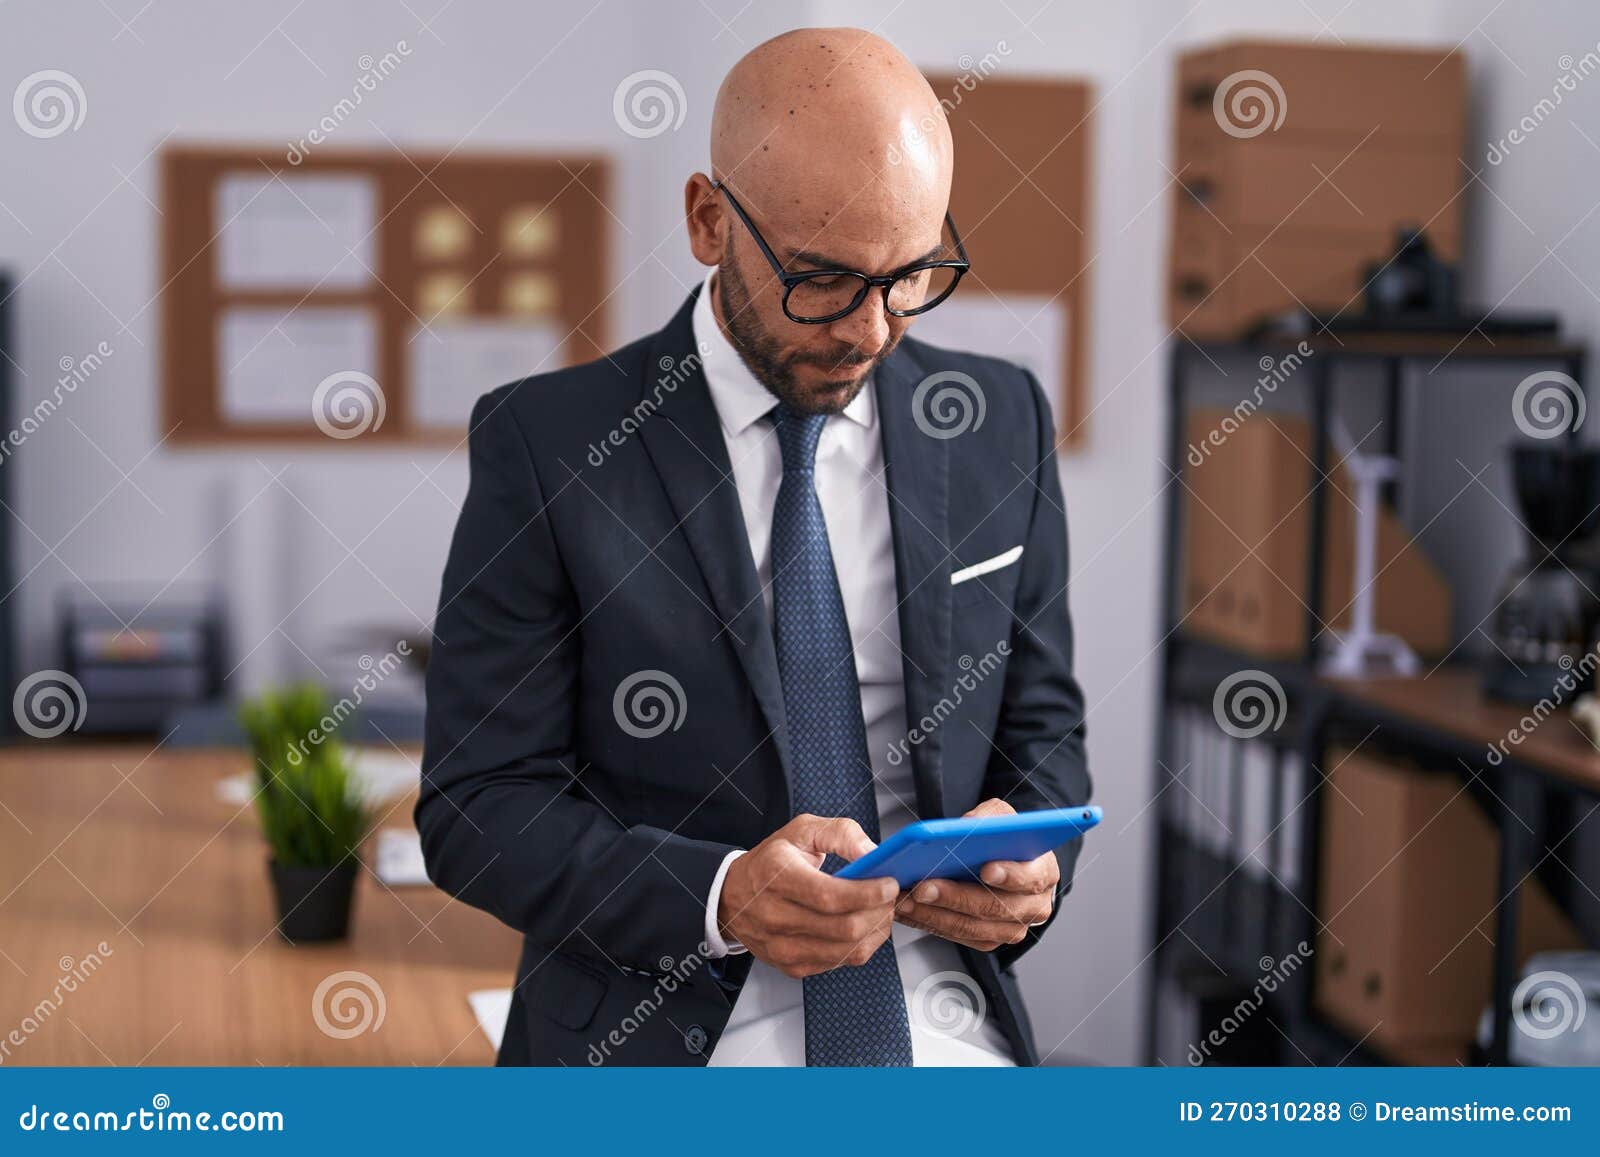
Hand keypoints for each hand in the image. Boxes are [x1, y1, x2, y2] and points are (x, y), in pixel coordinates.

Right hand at [717, 814, 899, 978]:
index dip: (867, 893)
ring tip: (880, 910)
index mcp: (776, 876)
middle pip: (843, 927)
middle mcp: (775, 916)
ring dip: (876, 930)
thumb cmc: (771, 862)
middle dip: (879, 912)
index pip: (829, 896)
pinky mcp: (792, 966)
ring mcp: (782, 947)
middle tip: (890, 896)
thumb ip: (841, 833)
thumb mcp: (801, 831)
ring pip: (847, 950)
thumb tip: (873, 853)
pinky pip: (840, 963)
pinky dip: (862, 945)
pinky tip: (863, 926)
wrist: (734, 896)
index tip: (889, 884)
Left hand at [893, 798, 1059, 950]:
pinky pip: (959, 937)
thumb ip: (990, 818)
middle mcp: (1034, 906)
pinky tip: (909, 909)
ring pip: (973, 928)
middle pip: (995, 908)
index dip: (1010, 875)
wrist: (1005, 862)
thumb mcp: (1001, 817)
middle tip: (924, 886)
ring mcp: (1012, 928)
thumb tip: (969, 826)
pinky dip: (930, 923)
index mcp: (1044, 872)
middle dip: (955, 897)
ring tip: (907, 899)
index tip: (986, 868)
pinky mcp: (990, 940)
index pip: (1031, 877)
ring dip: (935, 915)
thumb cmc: (1005, 840)